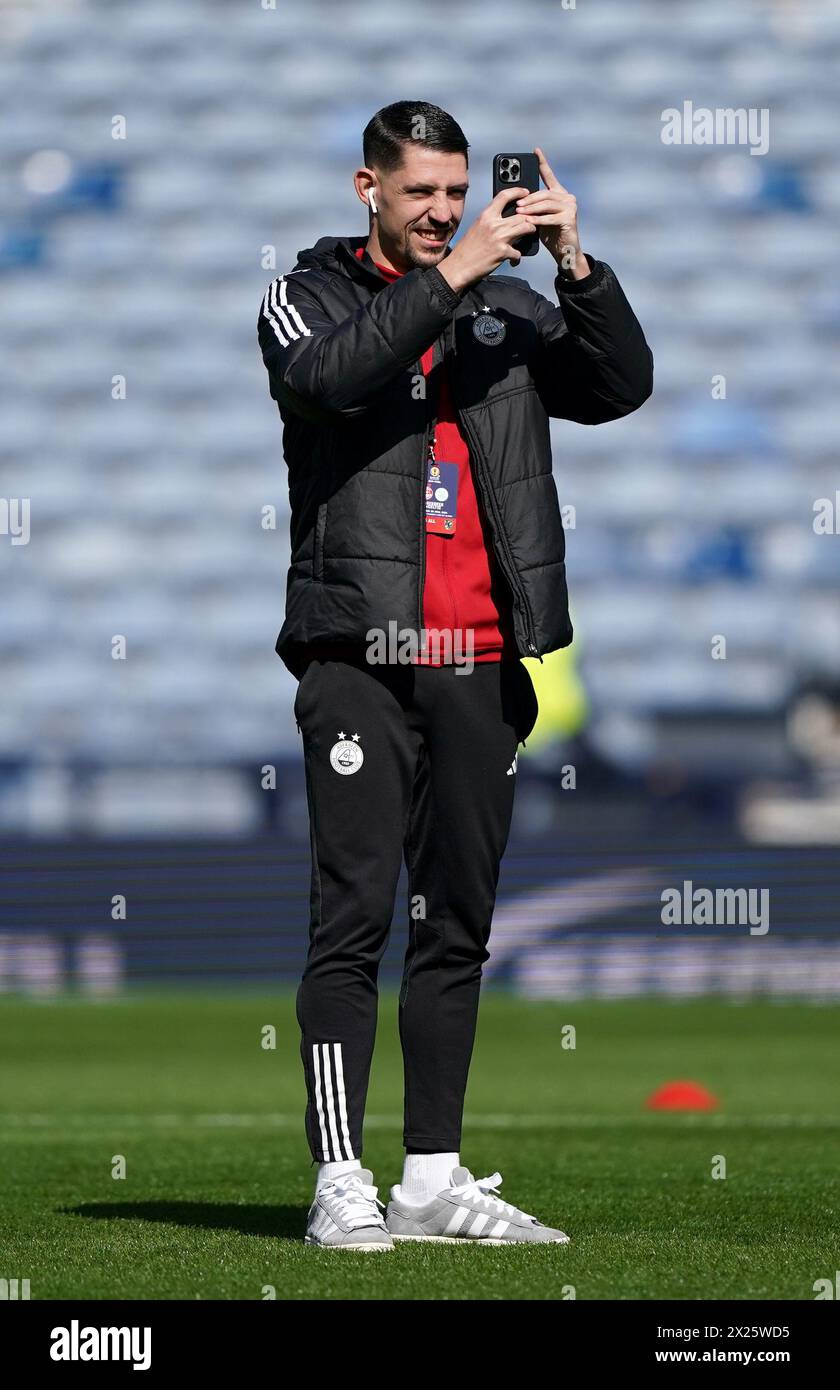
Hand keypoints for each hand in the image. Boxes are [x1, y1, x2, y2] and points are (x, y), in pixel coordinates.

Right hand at [437, 186, 537, 292]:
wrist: (458, 267)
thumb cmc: (466, 249)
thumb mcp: (477, 227)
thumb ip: (490, 221)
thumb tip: (505, 218)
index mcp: (485, 216)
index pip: (504, 196)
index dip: (517, 192)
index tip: (525, 193)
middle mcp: (493, 224)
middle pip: (521, 214)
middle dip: (529, 218)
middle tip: (530, 222)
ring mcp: (499, 238)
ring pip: (526, 228)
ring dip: (530, 232)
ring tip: (527, 235)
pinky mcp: (503, 252)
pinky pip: (518, 252)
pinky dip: (516, 257)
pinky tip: (512, 259)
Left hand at [513, 148, 587, 278]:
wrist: (564, 251)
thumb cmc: (550, 234)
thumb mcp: (539, 217)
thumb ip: (533, 207)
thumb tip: (517, 201)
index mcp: (559, 193)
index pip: (549, 175)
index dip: (542, 163)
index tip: (535, 151)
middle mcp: (567, 196)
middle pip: (544, 193)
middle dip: (529, 198)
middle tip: (517, 203)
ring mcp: (570, 206)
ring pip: (547, 204)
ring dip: (531, 208)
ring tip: (520, 212)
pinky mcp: (570, 218)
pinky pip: (550, 217)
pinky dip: (538, 220)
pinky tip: (529, 222)